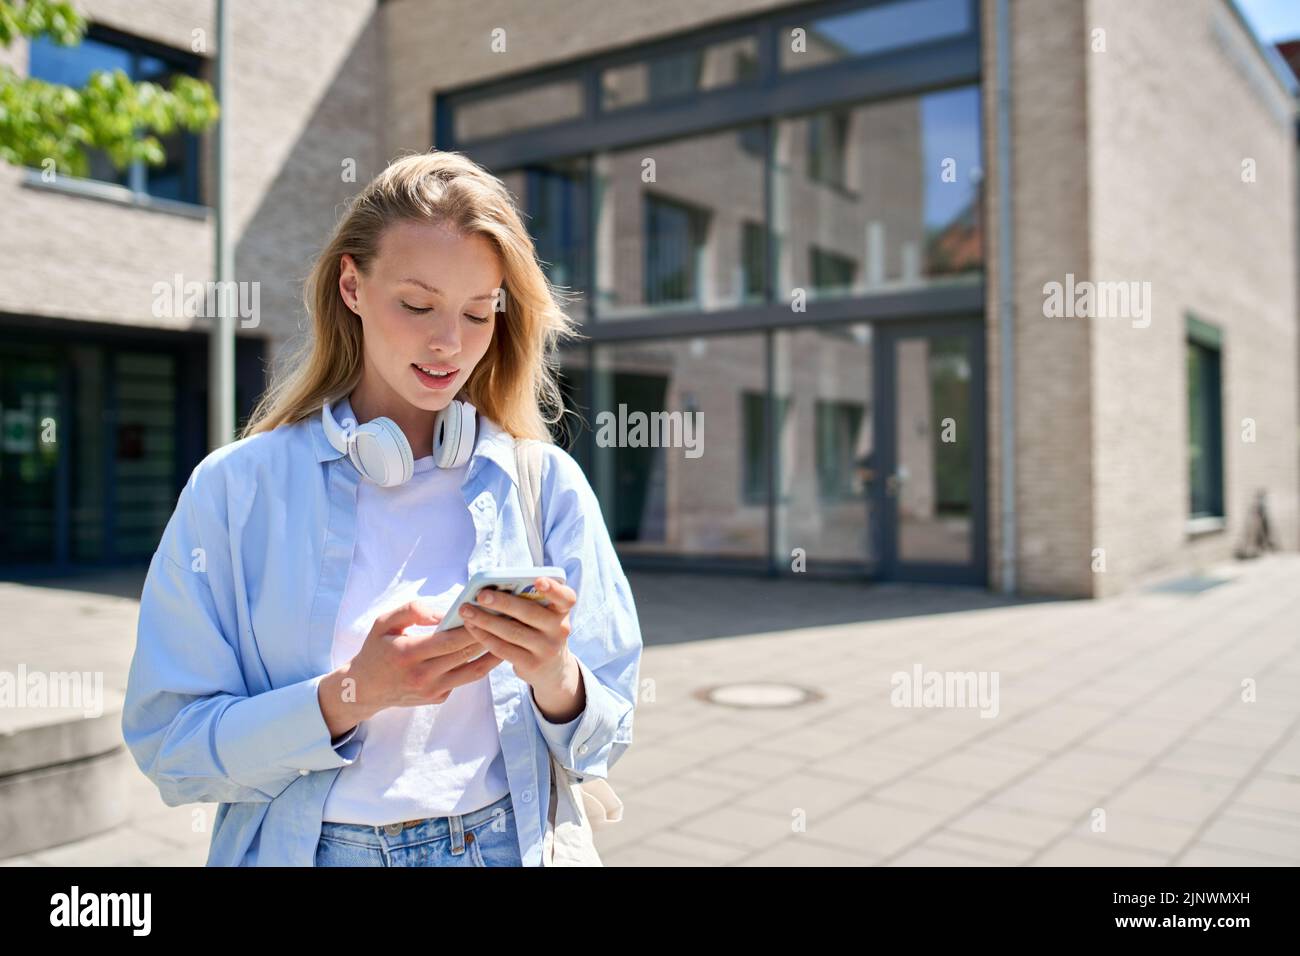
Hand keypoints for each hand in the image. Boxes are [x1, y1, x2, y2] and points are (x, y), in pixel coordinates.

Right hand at [337, 599, 501, 719]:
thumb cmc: (376, 650)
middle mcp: (422, 675)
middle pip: (465, 654)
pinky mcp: (438, 698)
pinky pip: (463, 679)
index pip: (449, 640)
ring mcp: (432, 690)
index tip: (488, 611)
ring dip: (492, 654)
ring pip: (473, 671)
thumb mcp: (384, 623)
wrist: (365, 689)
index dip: (471, 627)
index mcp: (408, 654)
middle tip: (506, 620)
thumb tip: (444, 613)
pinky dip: (477, 665)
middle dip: (487, 636)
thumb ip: (412, 611)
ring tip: (509, 637)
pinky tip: (489, 651)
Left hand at [458, 577, 578, 696]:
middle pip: (529, 613)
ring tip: (466, 610)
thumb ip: (529, 602)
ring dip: (486, 620)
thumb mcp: (545, 616)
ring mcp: (546, 649)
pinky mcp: (531, 665)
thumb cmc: (540, 631)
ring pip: (512, 632)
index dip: (553, 589)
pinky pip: (503, 649)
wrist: (552, 669)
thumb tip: (493, 589)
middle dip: (503, 602)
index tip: (538, 580)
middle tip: (481, 594)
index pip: (566, 598)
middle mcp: (559, 630)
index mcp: (562, 611)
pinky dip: (484, 636)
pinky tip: (471, 627)